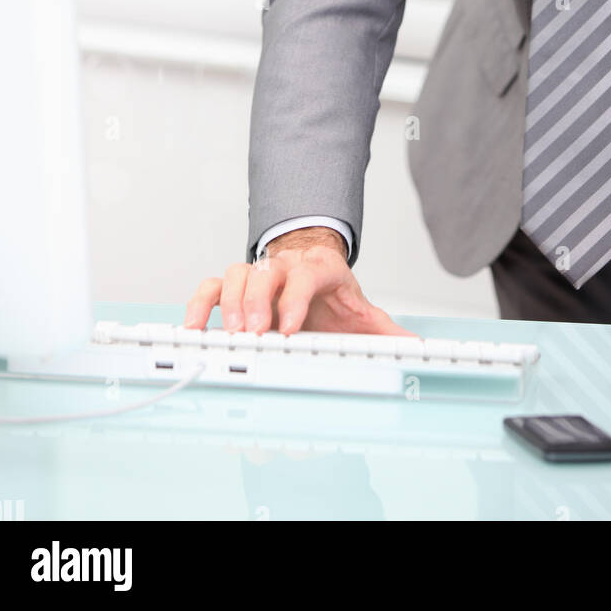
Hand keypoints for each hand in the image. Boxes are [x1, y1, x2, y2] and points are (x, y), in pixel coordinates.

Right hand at [184, 226, 415, 336]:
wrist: (312, 264)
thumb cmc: (332, 293)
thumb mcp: (360, 310)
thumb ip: (384, 330)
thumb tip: (414, 346)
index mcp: (319, 270)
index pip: (307, 277)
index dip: (296, 299)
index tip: (289, 327)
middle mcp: (285, 265)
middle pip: (267, 273)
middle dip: (258, 303)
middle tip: (255, 333)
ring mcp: (258, 272)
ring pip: (238, 274)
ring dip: (230, 304)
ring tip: (230, 334)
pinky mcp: (235, 284)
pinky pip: (213, 286)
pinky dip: (200, 305)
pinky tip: (196, 329)